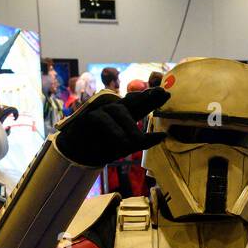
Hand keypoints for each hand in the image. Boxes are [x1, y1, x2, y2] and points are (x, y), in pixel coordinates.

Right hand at [55, 87, 169, 166]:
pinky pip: (104, 119)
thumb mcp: (127, 146)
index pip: (142, 105)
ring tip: (136, 141)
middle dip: (147, 96)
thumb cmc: (104, 147)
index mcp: (127, 116)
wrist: (80, 154)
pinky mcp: (91, 115)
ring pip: (120, 111)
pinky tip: (122, 140)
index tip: (167, 94)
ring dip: (129, 126)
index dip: (154, 99)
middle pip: (133, 99)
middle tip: (162, 92)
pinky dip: (114, 130)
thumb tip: (164, 136)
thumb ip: (144, 141)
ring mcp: (104, 110)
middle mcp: (117, 110)